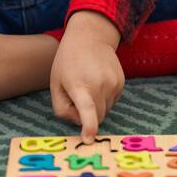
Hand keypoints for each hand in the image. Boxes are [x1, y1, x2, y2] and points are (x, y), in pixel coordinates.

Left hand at [49, 14, 123, 142]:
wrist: (90, 37)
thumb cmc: (68, 62)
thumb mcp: (55, 84)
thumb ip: (62, 109)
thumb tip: (80, 122)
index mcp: (80, 85)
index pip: (87, 109)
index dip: (89, 126)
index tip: (89, 139)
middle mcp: (100, 85)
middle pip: (96, 117)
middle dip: (86, 116)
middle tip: (76, 96)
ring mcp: (113, 84)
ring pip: (105, 110)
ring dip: (95, 107)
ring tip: (87, 86)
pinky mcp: (121, 83)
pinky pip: (111, 102)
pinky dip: (103, 99)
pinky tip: (97, 82)